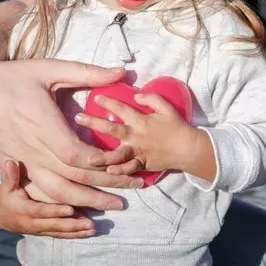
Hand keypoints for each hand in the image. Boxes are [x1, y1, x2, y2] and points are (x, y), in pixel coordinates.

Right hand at [0, 56, 142, 210]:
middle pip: (74, 180)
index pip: (80, 156)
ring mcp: (20, 164)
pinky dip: (60, 205)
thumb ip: (87, 73)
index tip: (127, 157)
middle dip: (108, 187)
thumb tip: (123, 70)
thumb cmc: (10, 76)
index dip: (105, 162)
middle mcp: (32, 151)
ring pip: (56, 194)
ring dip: (87, 202)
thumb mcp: (48, 69)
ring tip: (112, 206)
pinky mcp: (11, 170)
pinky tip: (79, 208)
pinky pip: (38, 194)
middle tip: (137, 188)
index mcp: (44, 127)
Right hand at [0, 160, 94, 238]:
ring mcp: (39, 229)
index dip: (55, 211)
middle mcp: (31, 223)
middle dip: (72, 225)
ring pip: (59, 232)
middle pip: (53, 225)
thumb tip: (10, 162)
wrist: (1, 215)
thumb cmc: (7, 195)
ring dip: (77, 231)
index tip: (70, 210)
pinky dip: (74, 234)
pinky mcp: (45, 232)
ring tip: (93, 229)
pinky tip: (89, 232)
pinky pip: (60, 235)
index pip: (40, 211)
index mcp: (22, 210)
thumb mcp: (6, 185)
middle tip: (91, 223)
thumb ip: (11, 175)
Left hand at [75, 93, 215, 180]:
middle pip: (112, 129)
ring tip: (87, 157)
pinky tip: (107, 171)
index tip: (94, 97)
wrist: (187, 149)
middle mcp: (136, 135)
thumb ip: (152, 99)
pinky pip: (128, 169)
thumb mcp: (167, 108)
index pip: (121, 108)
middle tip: (78, 118)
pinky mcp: (141, 164)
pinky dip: (118, 171)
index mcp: (141, 120)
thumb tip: (137, 95)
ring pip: (117, 154)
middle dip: (94, 123)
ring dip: (102, 156)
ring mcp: (138, 151)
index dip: (108, 102)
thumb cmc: (177, 127)